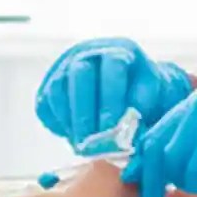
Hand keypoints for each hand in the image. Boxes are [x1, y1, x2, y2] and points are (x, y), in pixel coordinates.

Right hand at [35, 37, 192, 149]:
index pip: (113, 67)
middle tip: (90, 144)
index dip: (111, 99)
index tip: (111, 129)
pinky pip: (45, 102)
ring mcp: (65, 65)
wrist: (125, 87)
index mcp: (119, 49)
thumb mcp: (150, 96)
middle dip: (85, 112)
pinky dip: (57, 122)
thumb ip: (139, 109)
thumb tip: (124, 132)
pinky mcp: (49, 83)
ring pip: (58, 88)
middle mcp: (89, 51)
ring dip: (69, 120)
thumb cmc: (141, 92)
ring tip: (82, 146)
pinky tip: (72, 137)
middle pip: (79, 75)